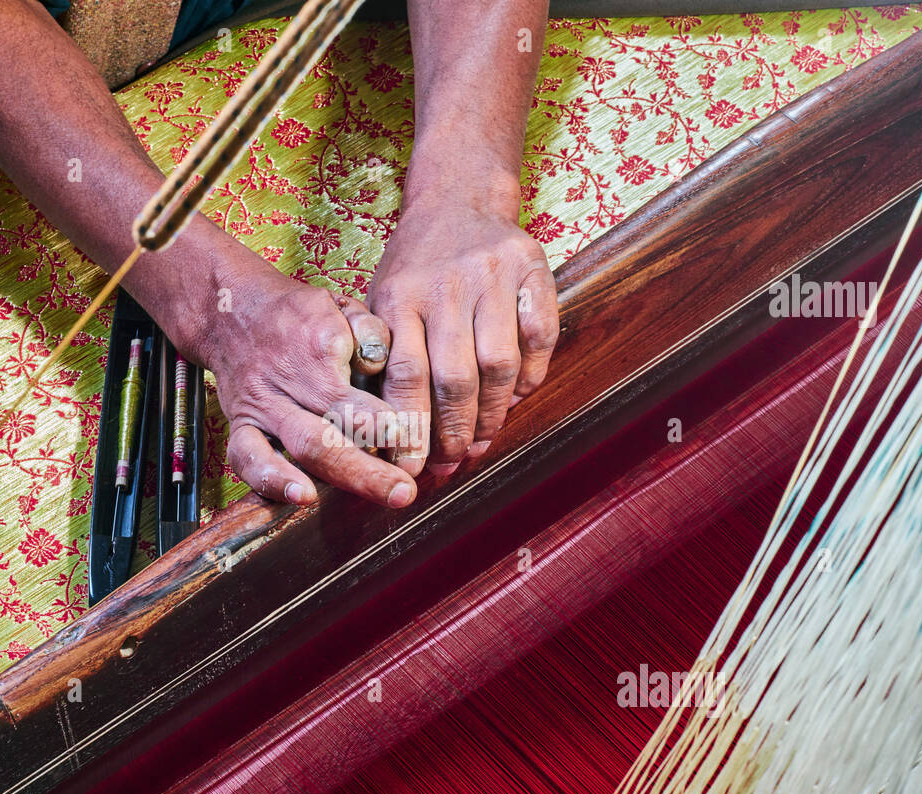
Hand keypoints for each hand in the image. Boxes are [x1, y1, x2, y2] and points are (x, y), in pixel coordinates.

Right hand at [134, 229, 417, 508]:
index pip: (358, 394)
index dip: (388, 423)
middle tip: (404, 492)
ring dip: (342, 477)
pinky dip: (272, 480)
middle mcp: (291, 381)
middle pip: (332, 430)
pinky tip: (302, 498)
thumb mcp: (340, 305)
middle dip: (370, 467)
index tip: (414, 444)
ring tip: (378, 498)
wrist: (231, 310)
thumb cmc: (299, 315)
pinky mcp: (241, 425)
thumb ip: (370, 332)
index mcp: (321, 347)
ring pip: (302, 446)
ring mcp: (264, 406)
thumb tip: (384, 364)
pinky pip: (247, 457)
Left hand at [367, 195, 558, 476]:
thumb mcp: (382, 299)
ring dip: (492, 415)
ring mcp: (492, 274)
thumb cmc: (413, 267)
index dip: (409, 429)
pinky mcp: (532, 267)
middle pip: (454, 377)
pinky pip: (539, 337)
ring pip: (499, 364)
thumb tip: (385, 436)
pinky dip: (530, 376)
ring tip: (480, 443)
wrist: (457, 199)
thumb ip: (382, 357)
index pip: (404, 376)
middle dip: (452, 432)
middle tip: (449, 465)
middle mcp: (445, 283)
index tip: (409, 468)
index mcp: (398, 294)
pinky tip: (515, 400)